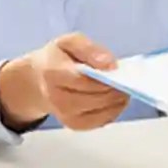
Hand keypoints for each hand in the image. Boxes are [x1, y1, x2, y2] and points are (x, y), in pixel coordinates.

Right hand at [0, 33, 129, 130]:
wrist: (40, 79)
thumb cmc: (58, 57)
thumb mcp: (70, 42)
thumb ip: (89, 49)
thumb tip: (110, 64)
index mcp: (52, 73)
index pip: (83, 80)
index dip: (104, 76)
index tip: (117, 68)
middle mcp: (56, 98)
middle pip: (94, 98)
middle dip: (114, 89)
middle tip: (127, 79)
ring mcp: (65, 115)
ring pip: (100, 111)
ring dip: (117, 100)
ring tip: (123, 87)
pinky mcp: (75, 125)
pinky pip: (101, 121)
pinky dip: (114, 110)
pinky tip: (116, 99)